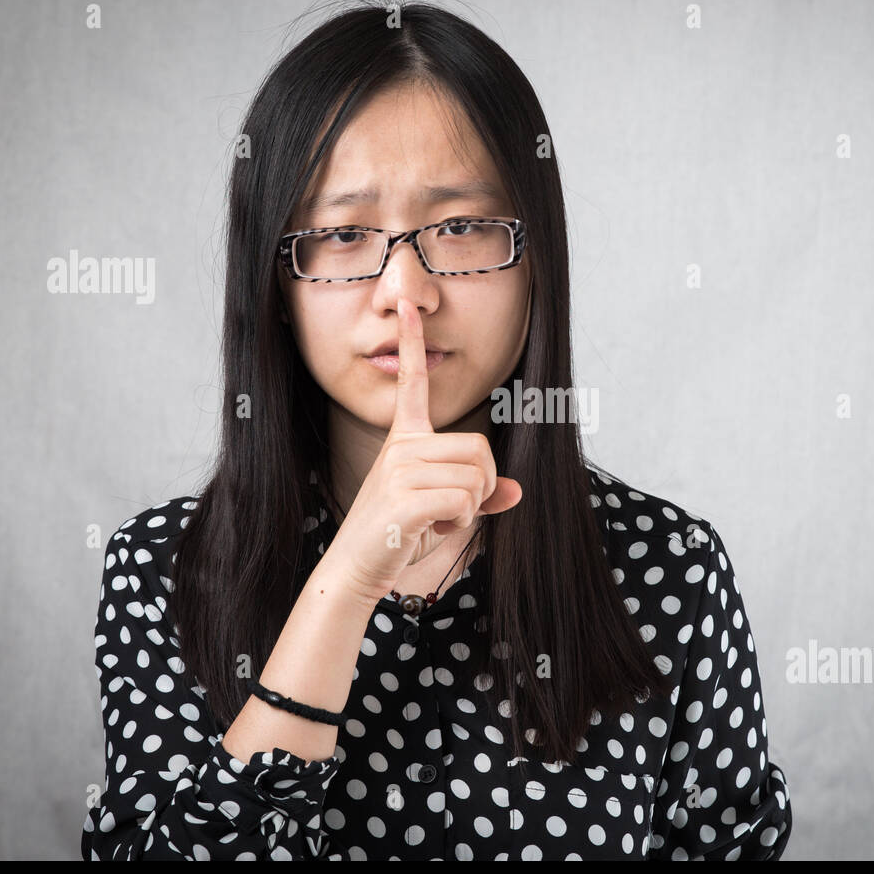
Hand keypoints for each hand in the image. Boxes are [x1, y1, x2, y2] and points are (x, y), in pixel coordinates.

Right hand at [321, 297, 521, 601]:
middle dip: (483, 485)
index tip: (406, 306)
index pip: (413, 383)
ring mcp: (400, 470)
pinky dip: (462, 521)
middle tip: (457, 508)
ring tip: (438, 519)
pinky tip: (433, 528)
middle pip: (480, 449)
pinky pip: (466, 500)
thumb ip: (480, 495)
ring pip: (476, 478)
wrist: (358, 568)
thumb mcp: (443, 509)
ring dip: (471, 508)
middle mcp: (401, 447)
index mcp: (405, 439)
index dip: (413, 342)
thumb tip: (516, 491)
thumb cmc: (399, 534)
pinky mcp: (404, 499)